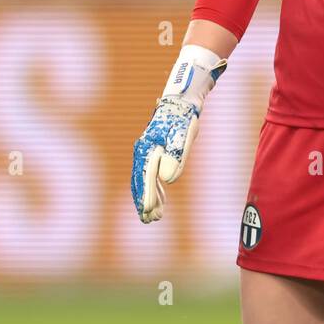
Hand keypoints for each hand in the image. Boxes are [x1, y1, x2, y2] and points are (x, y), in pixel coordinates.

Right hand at [131, 48, 226, 223]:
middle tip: (149, 220)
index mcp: (147, 150)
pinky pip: (151, 175)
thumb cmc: (182, 121)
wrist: (181, 103)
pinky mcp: (154, 152)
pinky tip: (161, 202)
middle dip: (144, 202)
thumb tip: (166, 180)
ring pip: (144, 180)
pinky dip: (155, 189)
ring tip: (155, 217)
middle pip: (140, 182)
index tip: (147, 212)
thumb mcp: (182, 141)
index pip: (145, 178)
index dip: (146, 197)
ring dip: (150, 198)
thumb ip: (174, 160)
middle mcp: (143, 152)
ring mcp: (147, 152)